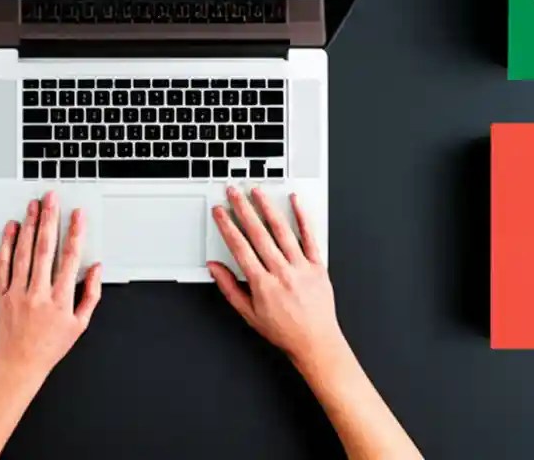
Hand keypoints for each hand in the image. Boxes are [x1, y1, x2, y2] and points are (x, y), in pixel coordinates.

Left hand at [0, 191, 101, 382]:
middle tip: (51, 199)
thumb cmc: (49, 347)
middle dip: (49, 219)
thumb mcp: (79, 325)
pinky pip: (3, 265)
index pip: (70, 258)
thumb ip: (90, 295)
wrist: (18, 364)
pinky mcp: (2, 294)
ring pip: (24, 252)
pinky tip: (11, 228)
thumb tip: (96, 269)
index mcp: (60, 300)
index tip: (77, 215)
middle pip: (45, 249)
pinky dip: (7, 244)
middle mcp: (38, 294)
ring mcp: (18, 293)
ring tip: (33, 206)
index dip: (75, 233)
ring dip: (29, 226)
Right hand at [207, 187, 347, 369]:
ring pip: (282, 231)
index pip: (240, 248)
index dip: (227, 226)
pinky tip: (295, 202)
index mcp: (263, 284)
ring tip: (258, 192)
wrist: (316, 342)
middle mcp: (282, 273)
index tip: (220, 212)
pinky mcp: (318, 266)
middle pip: (258, 234)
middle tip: (234, 192)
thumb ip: (230, 288)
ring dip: (268, 208)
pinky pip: (310, 237)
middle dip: (243, 209)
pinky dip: (303, 217)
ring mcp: (301, 267)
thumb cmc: (284, 331)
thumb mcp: (249, 314)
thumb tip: (215, 268)